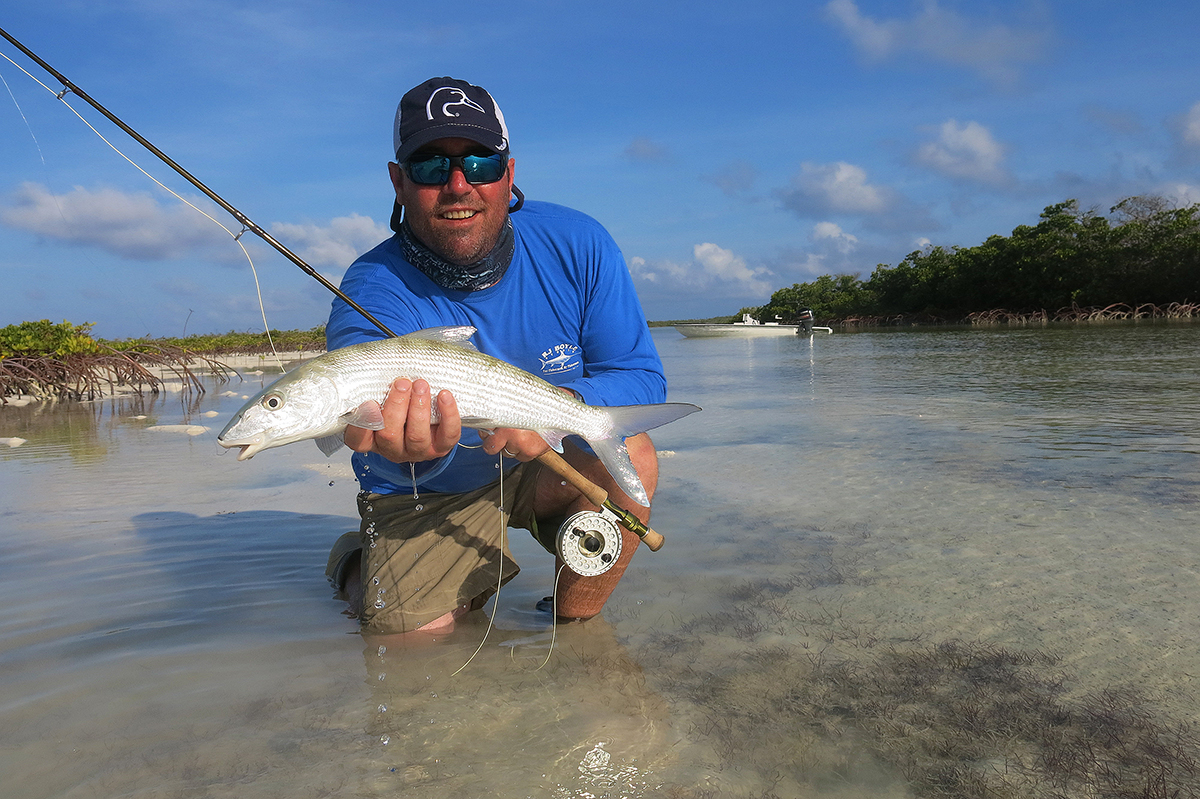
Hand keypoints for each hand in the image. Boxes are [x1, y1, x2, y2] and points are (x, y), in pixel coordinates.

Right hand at [343, 378, 460, 462]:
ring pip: (416, 436)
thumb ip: (376, 390)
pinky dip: (448, 414)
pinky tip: (444, 395)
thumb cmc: (400, 405)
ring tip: (421, 385)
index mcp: (373, 439)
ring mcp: (417, 450)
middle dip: (396, 406)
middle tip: (402, 383)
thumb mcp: (383, 398)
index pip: (359, 439)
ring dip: (419, 408)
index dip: (362, 424)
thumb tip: (373, 368)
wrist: (429, 419)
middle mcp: (393, 449)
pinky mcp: (441, 447)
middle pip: (389, 434)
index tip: (369, 402)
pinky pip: (447, 434)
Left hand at [475, 385, 576, 461]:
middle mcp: (513, 435)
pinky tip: (527, 440)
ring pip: (505, 452)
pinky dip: (521, 451)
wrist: (559, 410)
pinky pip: (518, 457)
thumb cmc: (535, 406)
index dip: (485, 433)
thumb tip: (480, 420)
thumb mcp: (513, 405)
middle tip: (501, 434)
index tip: (488, 430)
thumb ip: (497, 413)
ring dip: (509, 446)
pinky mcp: (531, 453)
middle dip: (494, 442)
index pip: (485, 434)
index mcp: (506, 422)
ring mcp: (522, 446)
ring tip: (519, 434)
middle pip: (492, 446)